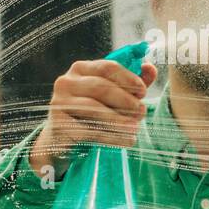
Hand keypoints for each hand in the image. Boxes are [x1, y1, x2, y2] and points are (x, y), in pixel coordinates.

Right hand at [28, 58, 159, 179]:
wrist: (61, 139)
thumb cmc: (89, 113)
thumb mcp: (109, 96)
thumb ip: (130, 82)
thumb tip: (151, 68)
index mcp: (80, 69)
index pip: (108, 67)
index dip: (128, 78)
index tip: (143, 92)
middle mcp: (66, 82)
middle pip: (100, 87)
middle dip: (125, 100)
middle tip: (142, 112)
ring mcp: (59, 103)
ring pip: (93, 108)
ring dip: (118, 119)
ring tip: (135, 129)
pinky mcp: (58, 124)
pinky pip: (88, 130)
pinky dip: (110, 137)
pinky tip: (125, 141)